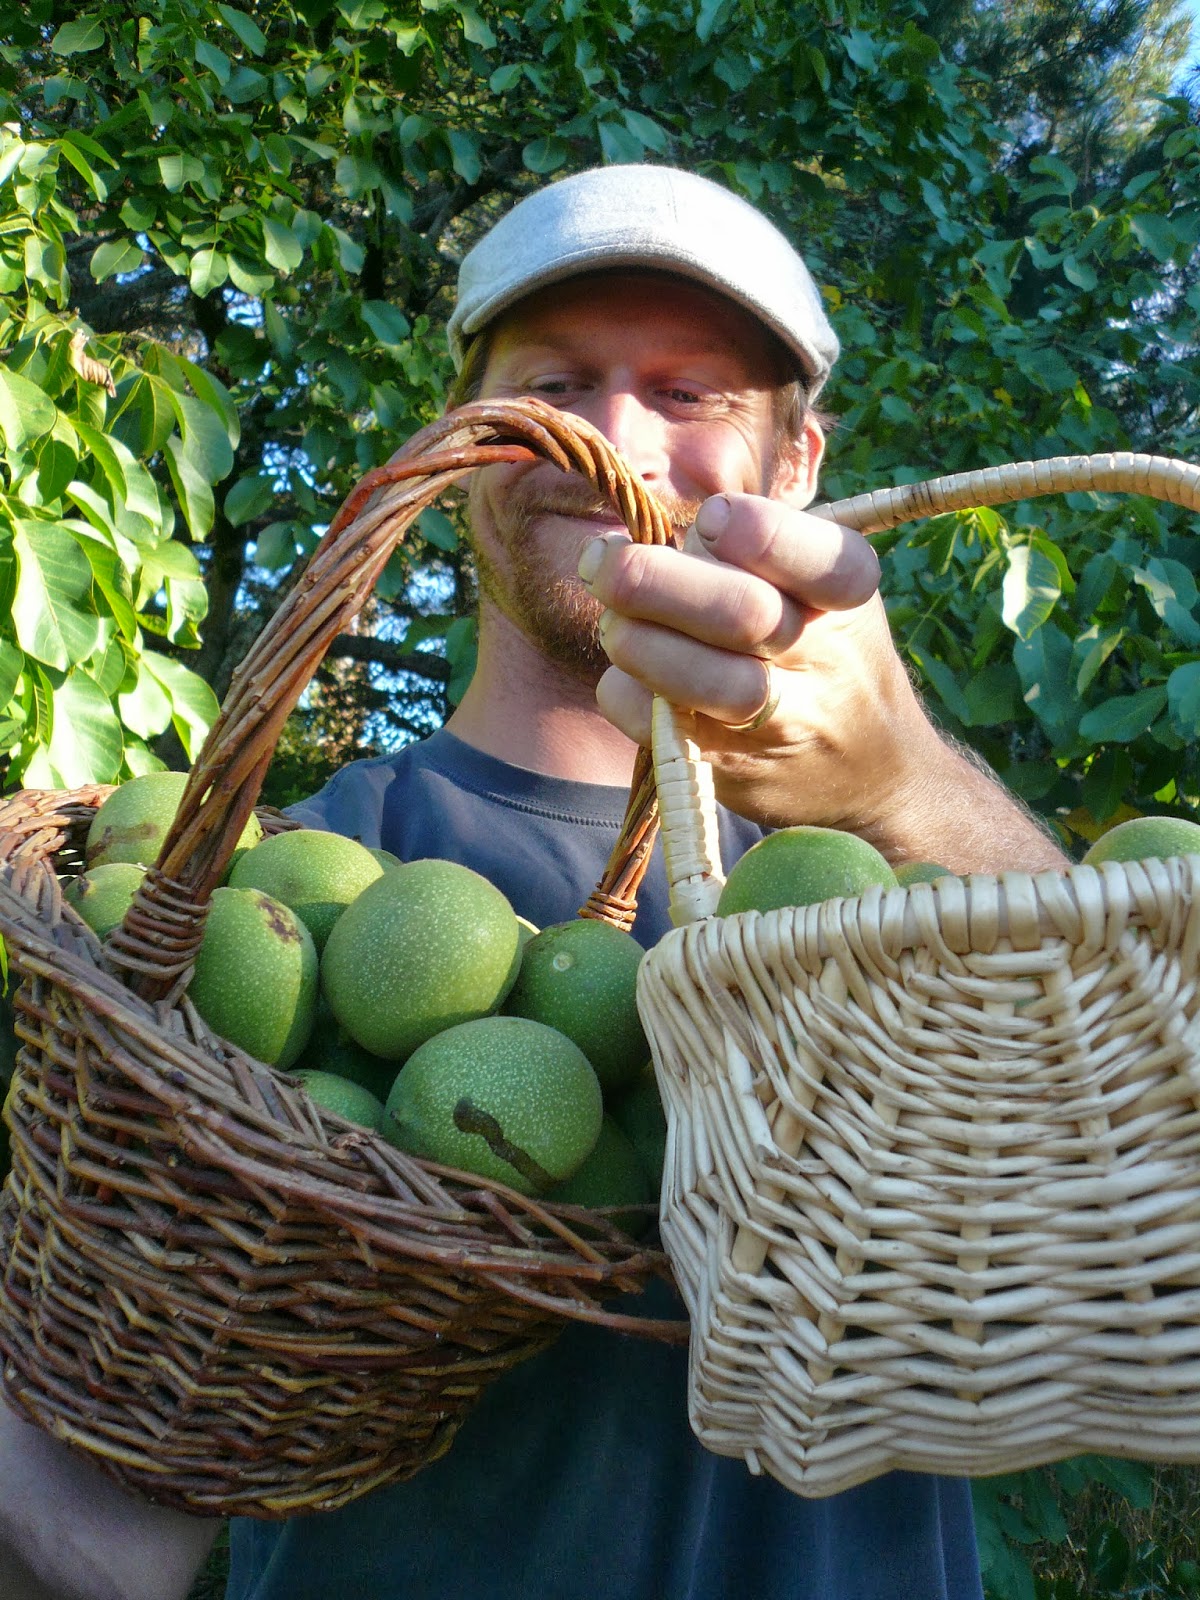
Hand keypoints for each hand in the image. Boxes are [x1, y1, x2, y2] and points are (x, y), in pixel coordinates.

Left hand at [578, 491, 1064, 870]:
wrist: (875, 775)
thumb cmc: (826, 654)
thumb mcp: (822, 591)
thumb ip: (755, 548)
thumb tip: (649, 526)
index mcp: (848, 596)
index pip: (822, 559)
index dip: (760, 532)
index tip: (711, 519)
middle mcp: (824, 656)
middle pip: (744, 615)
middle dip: (655, 581)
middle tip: (603, 561)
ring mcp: (786, 721)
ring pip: (708, 682)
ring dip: (637, 641)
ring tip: (612, 619)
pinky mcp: (739, 769)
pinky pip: (665, 728)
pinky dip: (628, 694)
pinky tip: (625, 676)